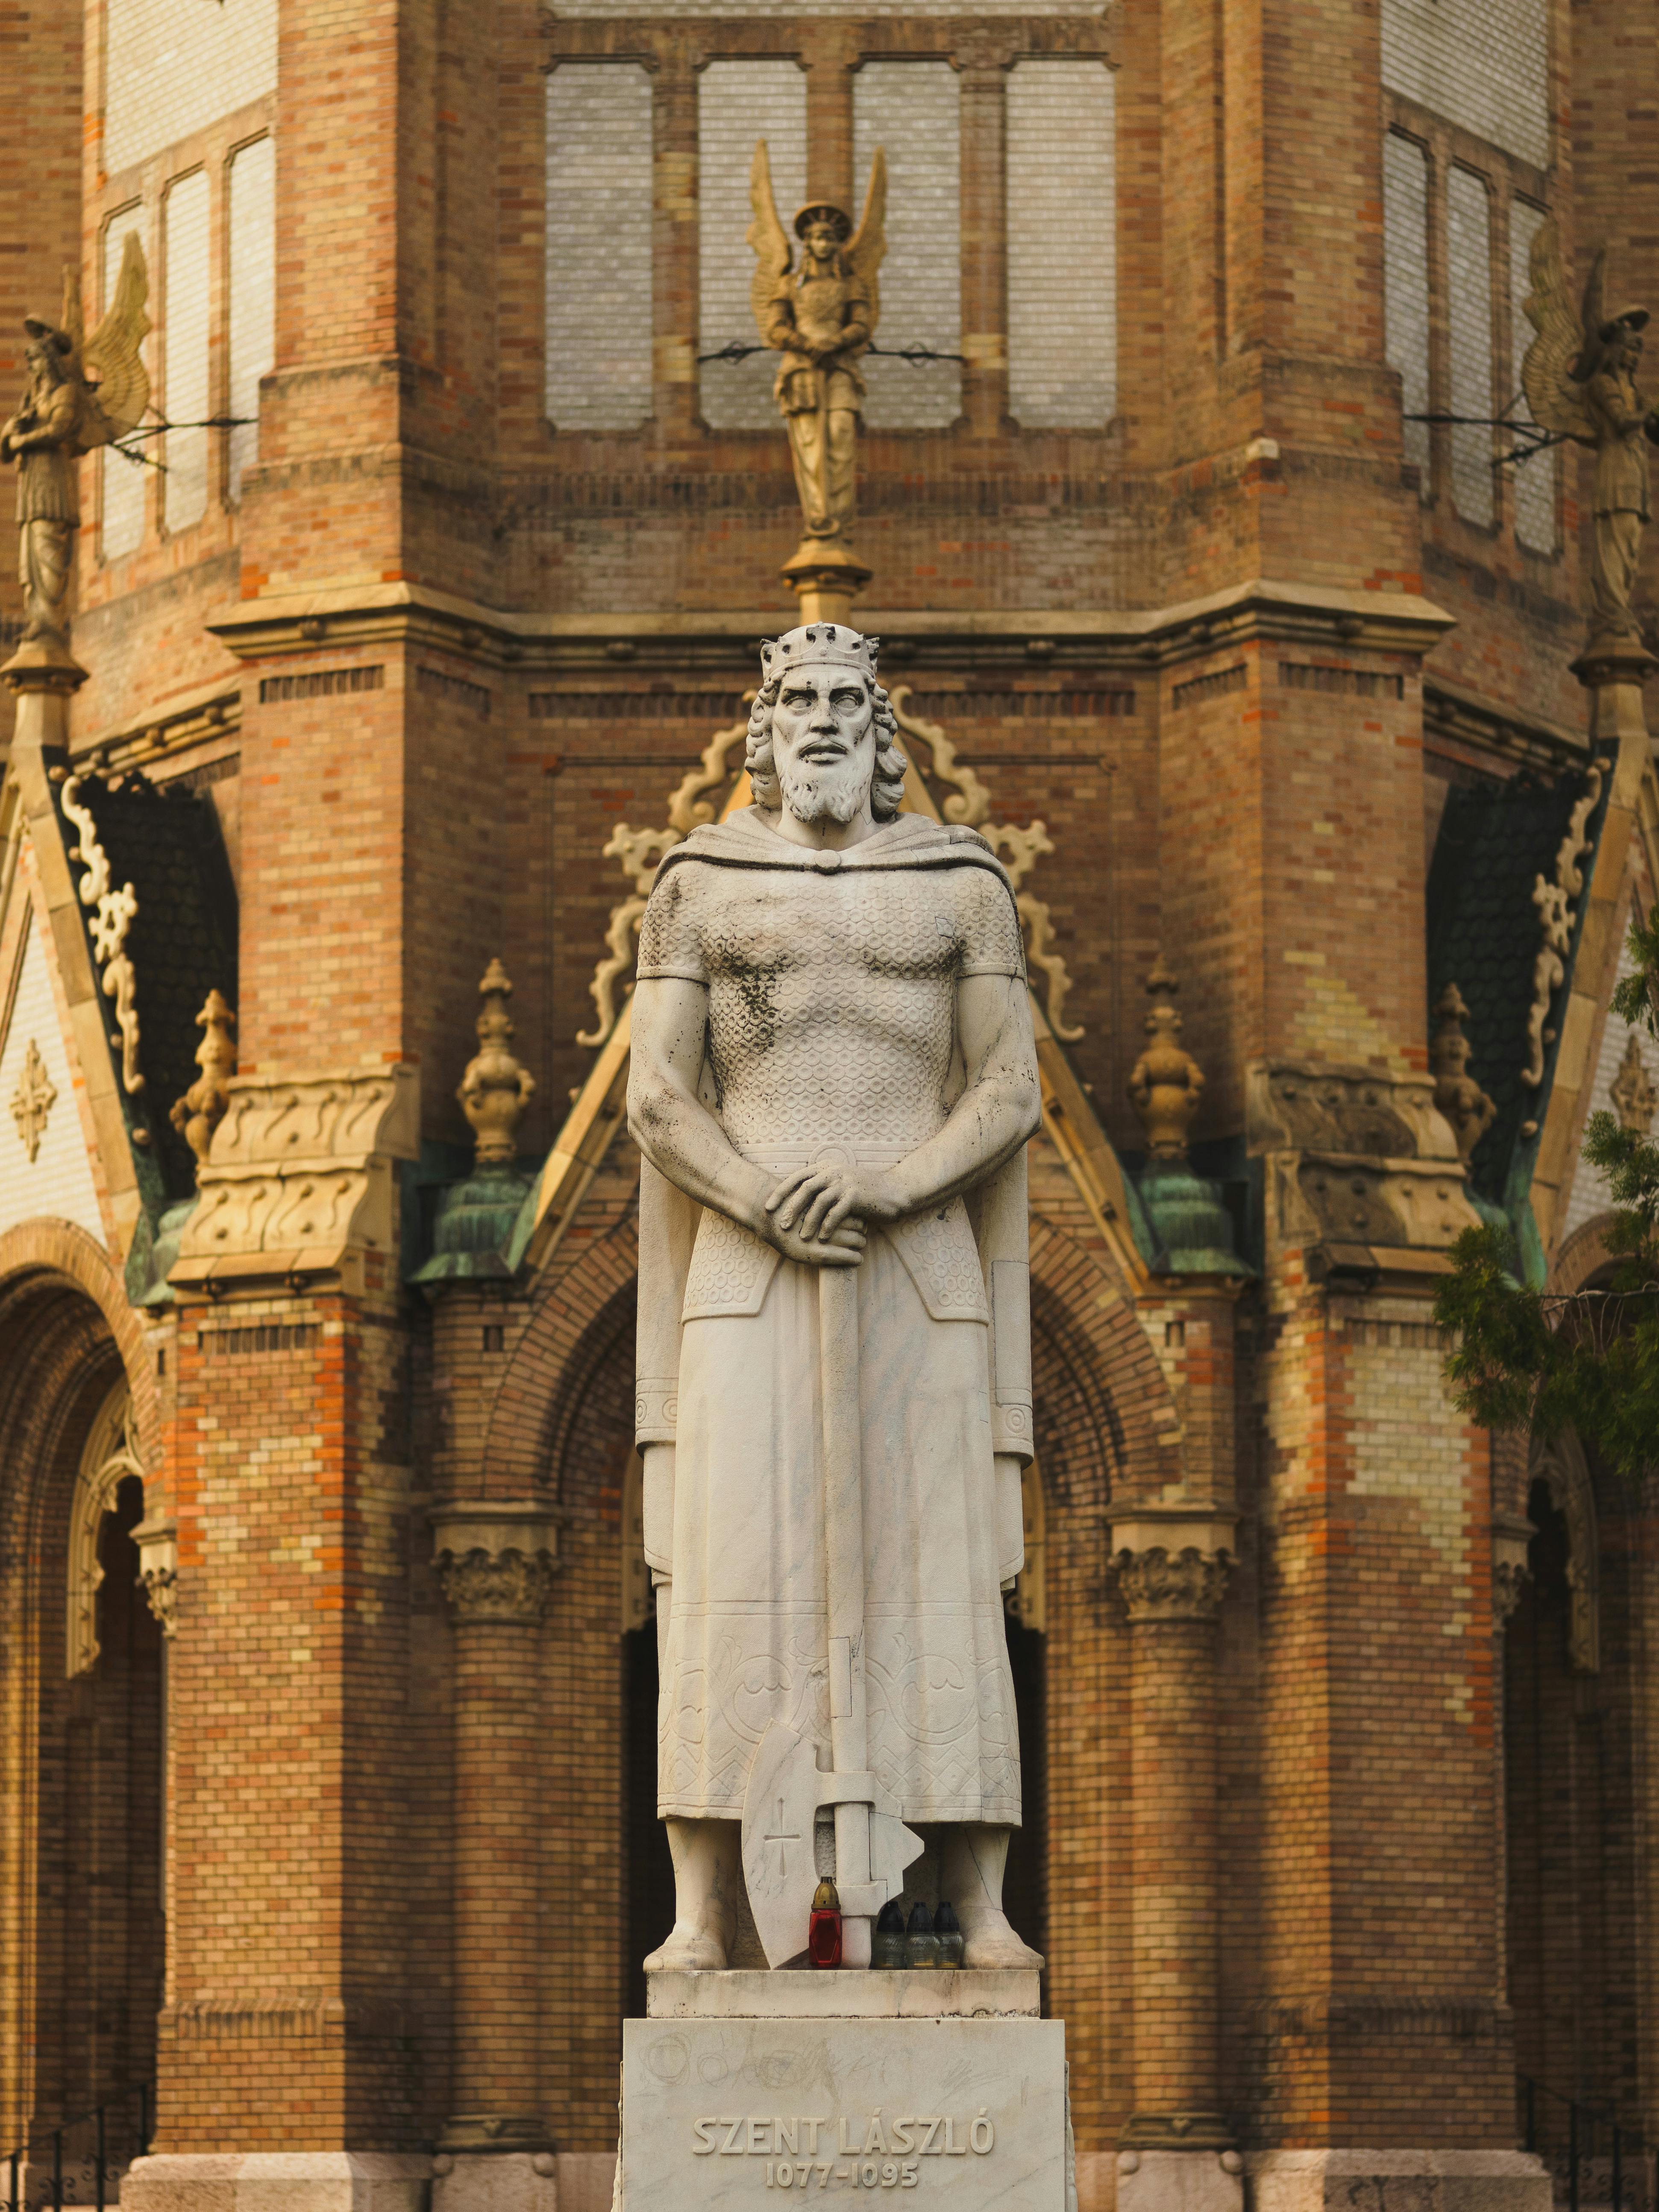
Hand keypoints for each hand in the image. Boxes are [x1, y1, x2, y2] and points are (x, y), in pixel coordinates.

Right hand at [758, 1200, 866, 1268]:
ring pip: (858, 1241)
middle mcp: (832, 1219)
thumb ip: (827, 1199)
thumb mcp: (811, 1197)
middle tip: (861, 1236)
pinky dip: (856, 1259)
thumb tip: (844, 1200)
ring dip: (860, 1245)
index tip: (860, 1225)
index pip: (859, 1214)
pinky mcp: (819, 1253)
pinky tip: (858, 1260)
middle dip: (863, 1232)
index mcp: (833, 1205)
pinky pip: (848, 1257)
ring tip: (858, 1248)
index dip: (861, 1220)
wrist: (771, 1221)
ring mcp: (826, 1236)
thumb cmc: (791, 1209)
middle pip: (861, 1226)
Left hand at [766, 1164, 901, 1242]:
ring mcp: (845, 1183)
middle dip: (791, 1207)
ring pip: (820, 1202)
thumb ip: (821, 1186)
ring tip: (802, 1236)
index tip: (768, 1207)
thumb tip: (797, 1200)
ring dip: (809, 1220)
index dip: (781, 1192)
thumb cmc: (864, 1192)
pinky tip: (823, 1239)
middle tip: (782, 1224)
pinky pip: (837, 1212)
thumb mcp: (840, 1183)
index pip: (797, 1178)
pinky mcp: (856, 1196)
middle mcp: (834, 1172)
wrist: (894, 1191)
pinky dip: (828, 1226)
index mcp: (826, 1168)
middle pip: (805, 1188)